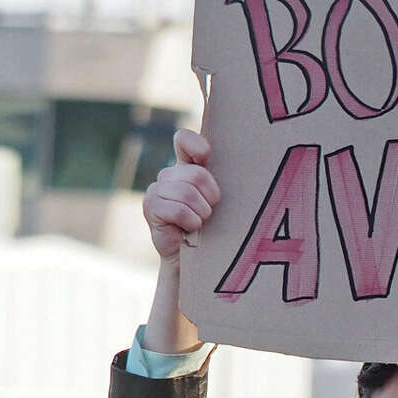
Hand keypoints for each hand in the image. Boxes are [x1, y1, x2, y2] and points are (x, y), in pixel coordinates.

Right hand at [142, 129, 220, 260]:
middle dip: (210, 196)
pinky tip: (190, 229)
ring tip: (200, 221)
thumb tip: (247, 158)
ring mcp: (156, 189)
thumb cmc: (214, 227)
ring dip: (201, 212)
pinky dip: (191, 222)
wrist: (194, 258)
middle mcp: (169, 175)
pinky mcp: (150, 206)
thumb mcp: (221, 200)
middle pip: (197, 174)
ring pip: (187, 193)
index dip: (196, 146)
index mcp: (187, 167)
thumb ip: (224, 179)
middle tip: (209, 211)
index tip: (206, 156)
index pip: (184, 140)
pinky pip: (179, 210)